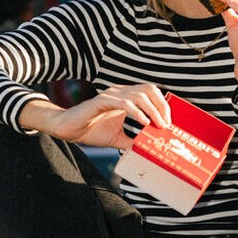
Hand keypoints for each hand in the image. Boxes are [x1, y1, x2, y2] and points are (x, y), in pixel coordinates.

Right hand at [23, 83, 170, 149]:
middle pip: (149, 89)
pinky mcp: (102, 101)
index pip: (150, 93)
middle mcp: (120, 92)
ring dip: (152, 110)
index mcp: (125, 97)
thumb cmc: (91, 130)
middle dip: (161, 106)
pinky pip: (124, 102)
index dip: (162, 105)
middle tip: (166, 124)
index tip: (168, 123)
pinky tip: (143, 123)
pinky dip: (136, 112)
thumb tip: (148, 149)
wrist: (68, 130)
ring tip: (157, 125)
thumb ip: (132, 140)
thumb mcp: (117, 138)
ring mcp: (111, 95)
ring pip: (139, 95)